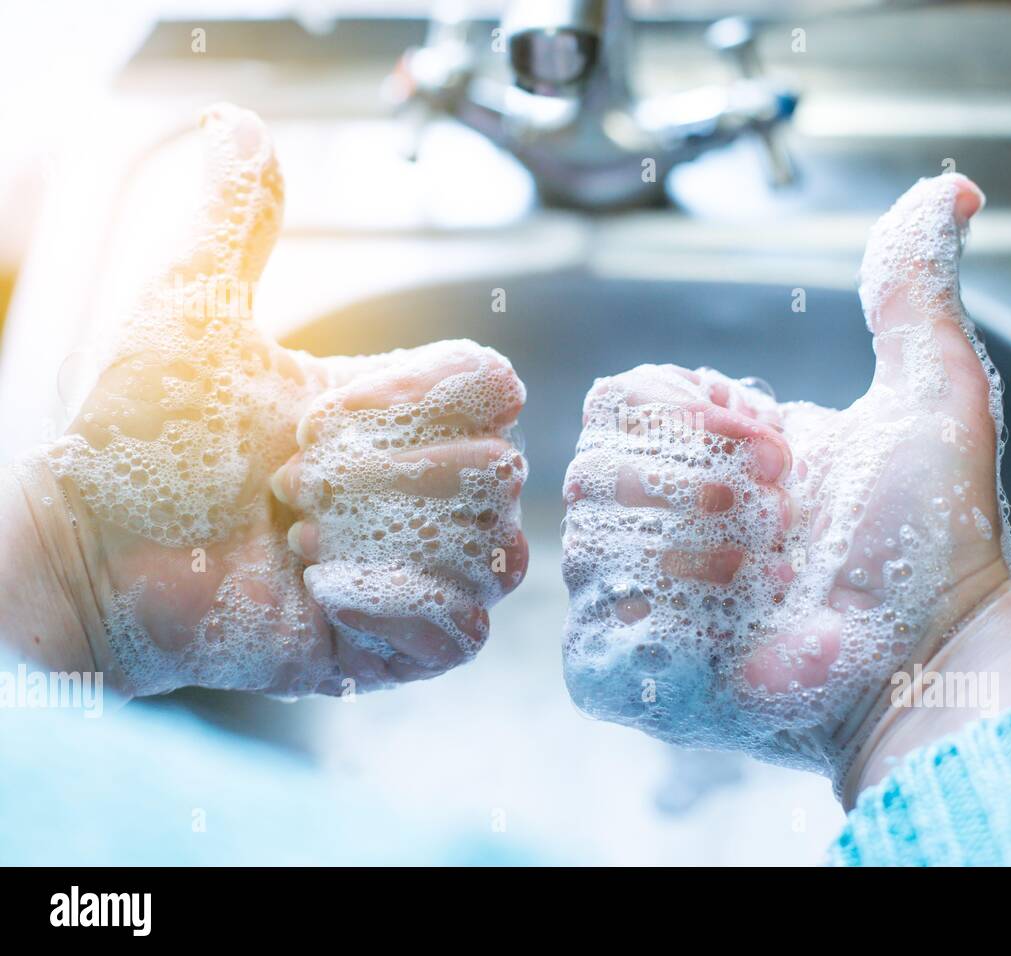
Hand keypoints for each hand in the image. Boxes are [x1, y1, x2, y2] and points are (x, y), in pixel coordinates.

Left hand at [25, 104, 527, 696]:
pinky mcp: (386, 647)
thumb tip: (243, 125)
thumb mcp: (191, 317)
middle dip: (390, 473)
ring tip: (302, 533)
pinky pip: (461, 631)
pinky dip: (403, 602)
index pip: (495, 390)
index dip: (421, 397)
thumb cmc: (134, 435)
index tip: (320, 410)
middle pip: (502, 473)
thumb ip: (236, 228)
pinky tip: (324, 583)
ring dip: (391, 537)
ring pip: (493, 553)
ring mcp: (409, 571)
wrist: (83, 550)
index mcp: (394, 416)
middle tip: (293, 480)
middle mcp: (416, 491)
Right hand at [561, 174, 1010, 794]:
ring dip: (688, 559)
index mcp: (715, 452)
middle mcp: (671, 520)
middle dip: (692, 490)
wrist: (933, 659)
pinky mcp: (632, 674)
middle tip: (775, 523)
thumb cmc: (938, 538)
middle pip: (592, 469)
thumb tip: (954, 190)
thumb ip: (915, 290)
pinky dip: (657, 630)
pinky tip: (724, 639)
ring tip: (762, 585)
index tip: (774, 448)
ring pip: (590, 547)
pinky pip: (592, 633)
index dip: (693, 419)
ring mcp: (646, 598)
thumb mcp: (933, 391)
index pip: (625, 398)